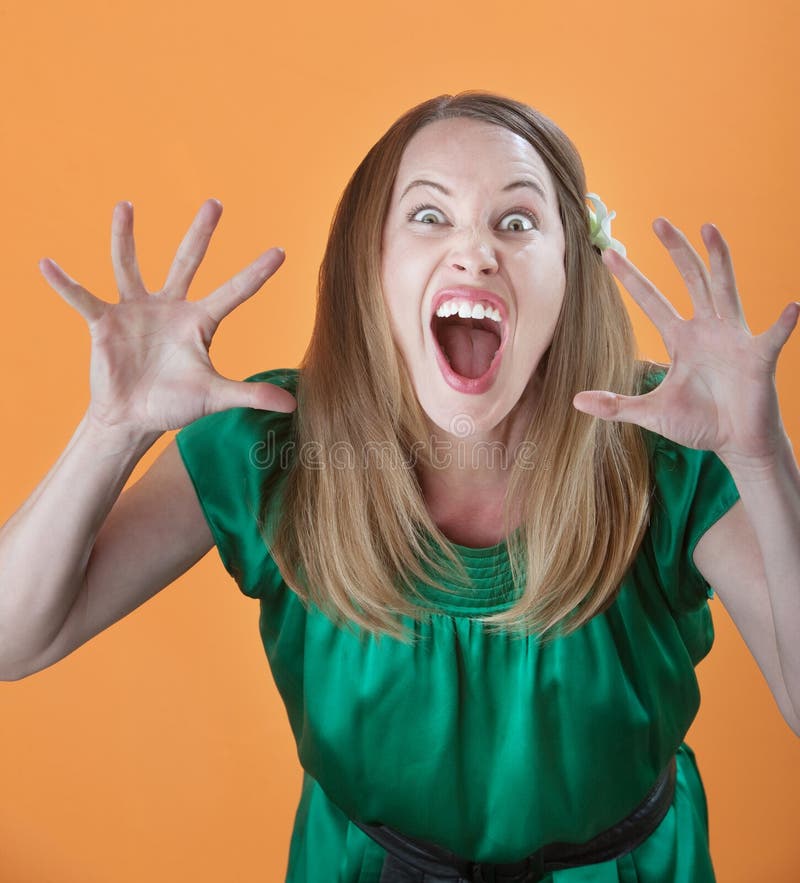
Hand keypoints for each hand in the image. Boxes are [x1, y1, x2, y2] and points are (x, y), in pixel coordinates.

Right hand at [39, 199, 296, 435]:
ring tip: (125, 206)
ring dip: (126, 238)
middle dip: (202, 234)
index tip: (280, 252)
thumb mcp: (214, 396)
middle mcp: (170, 308)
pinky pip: (84, 299)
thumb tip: (293, 405)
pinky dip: (66, 285)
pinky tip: (47, 265)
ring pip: (131, 266)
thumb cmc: (175, 404)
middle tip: (216, 203)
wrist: (134, 417)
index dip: (255, 274)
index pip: (233, 293)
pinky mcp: (106, 323)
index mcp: (200, 323)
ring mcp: (137, 311)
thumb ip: (250, 395)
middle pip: (188, 263)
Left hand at [572, 218, 798, 470]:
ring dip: (719, 259)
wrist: (736, 442)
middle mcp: (707, 329)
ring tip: (709, 229)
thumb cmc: (698, 422)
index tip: (609, 253)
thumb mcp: (650, 413)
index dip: (631, 277)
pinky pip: (772, 337)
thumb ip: (615, 405)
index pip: (651, 300)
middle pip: (689, 279)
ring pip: (724, 289)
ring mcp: (733, 339)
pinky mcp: (758, 358)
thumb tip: (575, 400)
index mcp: (681, 338)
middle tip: (657, 221)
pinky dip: (782, 324)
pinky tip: (791, 307)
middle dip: (674, 250)